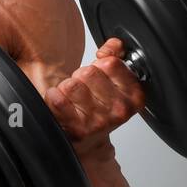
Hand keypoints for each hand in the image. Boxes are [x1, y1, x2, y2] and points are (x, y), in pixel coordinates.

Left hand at [45, 38, 145, 159]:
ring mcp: (99, 121)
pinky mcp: (77, 130)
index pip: (111, 63)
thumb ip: (115, 56)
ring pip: (71, 84)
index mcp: (133, 96)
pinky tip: (60, 102)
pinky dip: (53, 96)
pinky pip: (57, 99)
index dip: (100, 64)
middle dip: (82, 76)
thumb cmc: (100, 108)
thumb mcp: (114, 82)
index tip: (99, 73)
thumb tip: (113, 45)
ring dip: (67, 87)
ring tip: (73, 97)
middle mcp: (119, 110)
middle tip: (84, 89)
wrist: (89, 141)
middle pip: (88, 72)